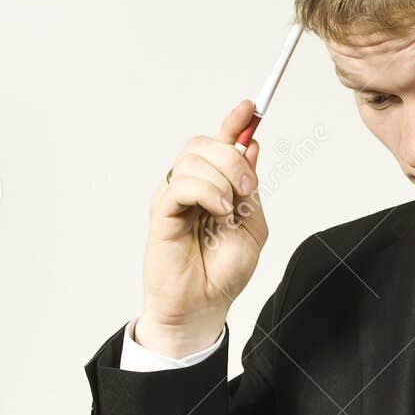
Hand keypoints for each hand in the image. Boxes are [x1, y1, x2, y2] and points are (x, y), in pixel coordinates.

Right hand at [137, 100, 269, 356]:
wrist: (204, 307)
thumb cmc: (223, 273)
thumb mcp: (252, 225)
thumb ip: (250, 189)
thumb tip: (251, 147)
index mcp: (213, 187)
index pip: (219, 143)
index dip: (234, 121)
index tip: (250, 107)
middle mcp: (190, 187)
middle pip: (204, 144)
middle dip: (233, 157)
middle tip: (247, 188)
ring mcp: (173, 198)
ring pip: (193, 159)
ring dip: (222, 180)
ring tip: (229, 212)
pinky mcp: (162, 213)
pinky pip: (182, 184)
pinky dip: (208, 194)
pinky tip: (219, 215)